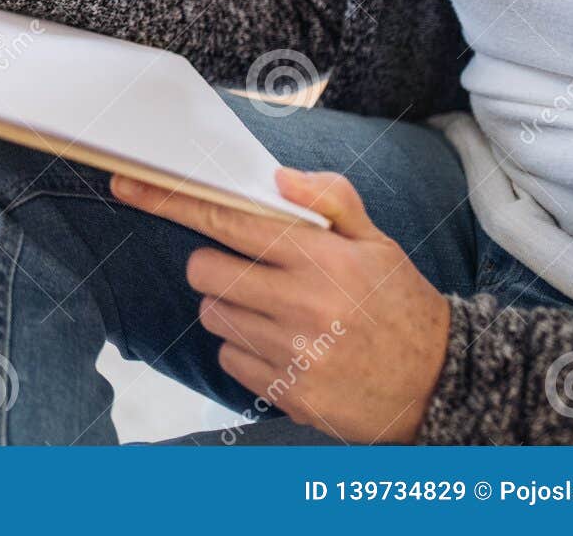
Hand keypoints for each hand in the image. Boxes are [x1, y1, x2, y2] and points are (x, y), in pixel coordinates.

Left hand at [109, 168, 450, 442]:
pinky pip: (229, 360)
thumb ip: (330, 201)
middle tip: (255, 274)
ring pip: (212, 315)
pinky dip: (246, 353)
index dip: (170, 199)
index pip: (226, 220)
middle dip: (217, 267)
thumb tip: (279, 177)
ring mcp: (294, 353)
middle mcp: (303, 304)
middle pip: (203, 270)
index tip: (128, 183)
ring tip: (281, 315)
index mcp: (321, 258)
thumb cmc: (400, 305)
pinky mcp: (289, 394)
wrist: (444, 385)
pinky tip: (287, 350)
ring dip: (231, 310)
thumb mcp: (377, 243)